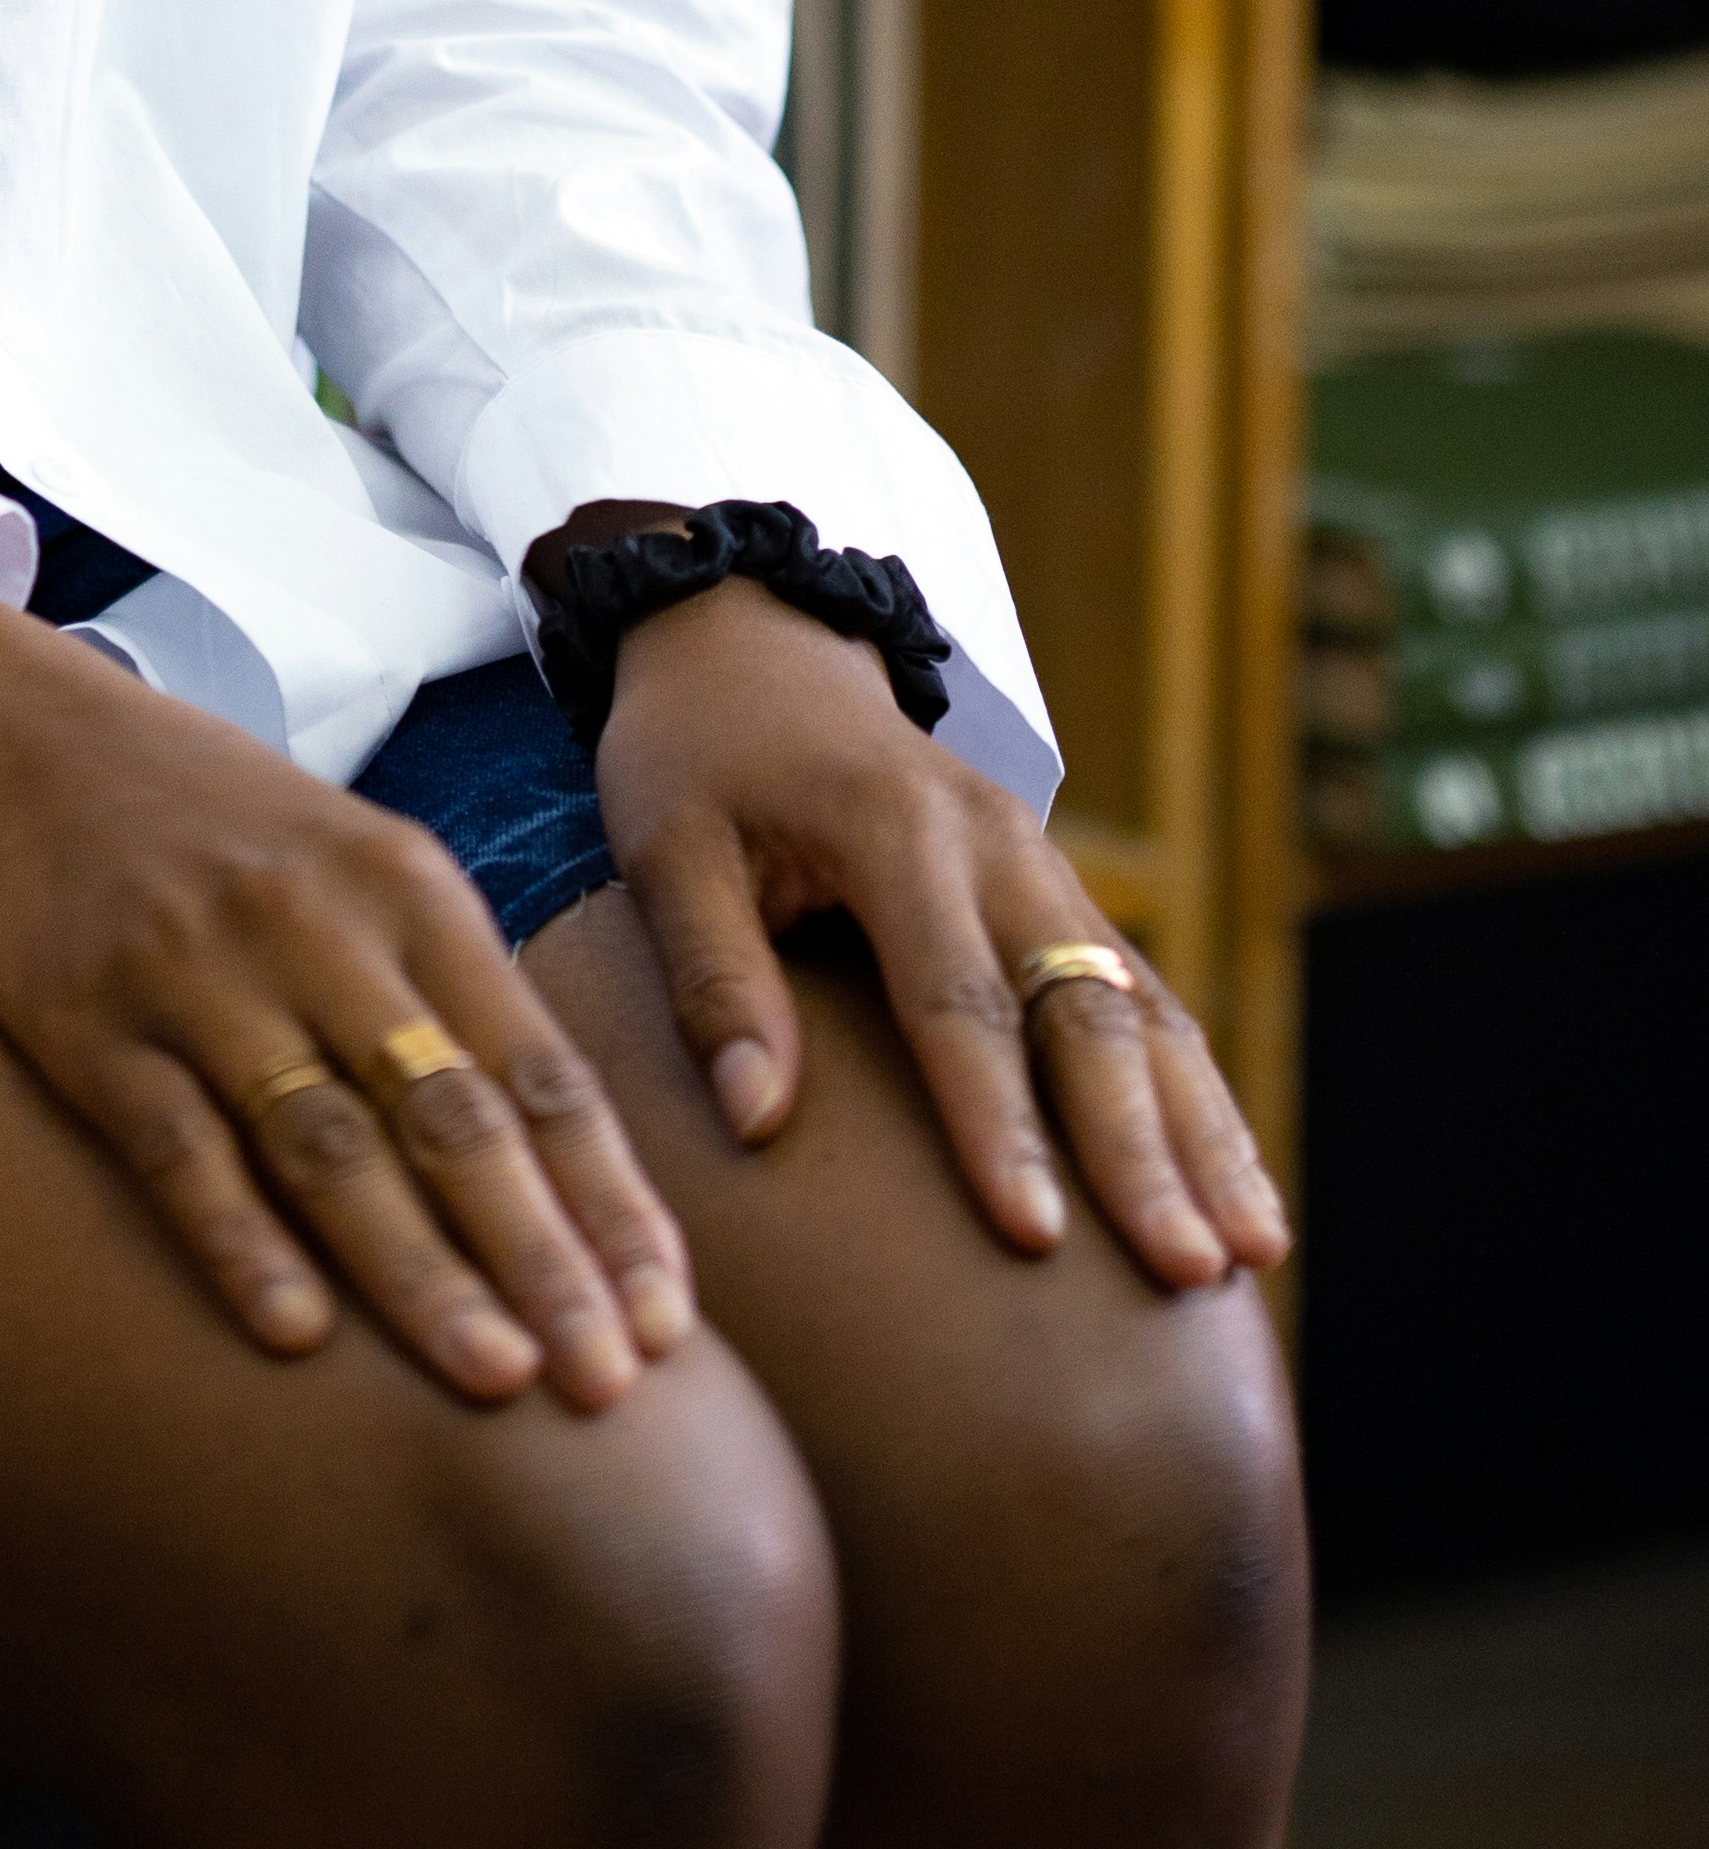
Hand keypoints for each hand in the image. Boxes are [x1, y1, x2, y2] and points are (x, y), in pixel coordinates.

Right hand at [0, 567, 695, 1409]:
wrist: (18, 741)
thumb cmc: (220, 826)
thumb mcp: (359, 865)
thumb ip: (452, 996)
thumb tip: (570, 1175)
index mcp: (406, 887)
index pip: (537, 1067)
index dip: (607, 1200)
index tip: (668, 1320)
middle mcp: (316, 927)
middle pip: (452, 1113)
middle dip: (542, 1256)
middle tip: (611, 1385)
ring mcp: (200, 974)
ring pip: (330, 1142)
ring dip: (419, 1270)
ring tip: (495, 1377)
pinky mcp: (92, 1022)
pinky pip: (180, 1147)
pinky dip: (242, 1242)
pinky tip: (299, 1335)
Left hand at [587, 572, 1290, 1291]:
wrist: (757, 644)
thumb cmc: (698, 760)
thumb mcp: (664, 846)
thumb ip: (712, 979)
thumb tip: (757, 1124)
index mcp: (894, 827)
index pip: (956, 998)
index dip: (996, 1123)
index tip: (1036, 1237)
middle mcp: (996, 843)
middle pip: (1085, 1009)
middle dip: (1141, 1150)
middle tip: (1186, 1272)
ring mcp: (1044, 864)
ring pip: (1144, 1008)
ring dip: (1203, 1134)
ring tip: (1252, 1252)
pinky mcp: (1061, 893)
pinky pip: (1145, 1000)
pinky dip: (1197, 1098)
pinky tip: (1235, 1192)